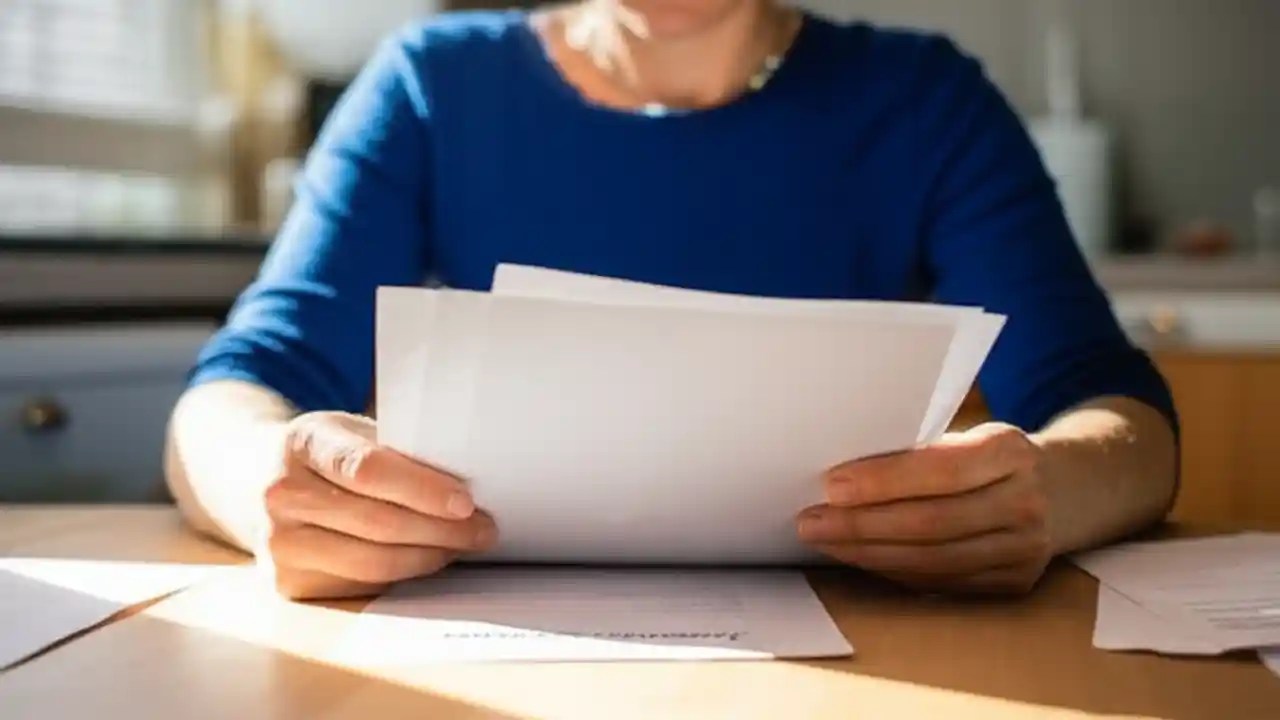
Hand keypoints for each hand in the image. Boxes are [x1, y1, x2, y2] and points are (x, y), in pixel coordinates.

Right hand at [262, 412, 496, 599]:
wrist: (262, 480)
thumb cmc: (331, 454)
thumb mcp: (357, 432)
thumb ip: (399, 451)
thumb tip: (469, 485)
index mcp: (304, 441)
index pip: (368, 469)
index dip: (422, 489)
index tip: (465, 503)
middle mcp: (282, 493)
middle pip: (376, 522)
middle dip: (441, 529)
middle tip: (483, 529)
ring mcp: (279, 542)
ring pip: (372, 562)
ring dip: (429, 556)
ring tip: (462, 545)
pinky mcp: (288, 581)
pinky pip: (361, 585)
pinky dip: (404, 575)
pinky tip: (428, 559)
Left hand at [796, 423, 1051, 594]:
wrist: (1068, 488)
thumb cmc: (994, 456)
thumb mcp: (973, 435)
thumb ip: (923, 452)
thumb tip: (841, 476)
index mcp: (1013, 452)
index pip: (941, 470)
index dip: (883, 480)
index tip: (831, 485)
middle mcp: (1026, 503)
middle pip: (931, 522)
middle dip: (862, 524)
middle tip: (811, 521)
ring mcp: (1025, 550)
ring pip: (932, 559)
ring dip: (868, 553)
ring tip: (825, 540)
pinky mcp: (1014, 583)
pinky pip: (940, 581)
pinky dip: (893, 571)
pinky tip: (861, 557)